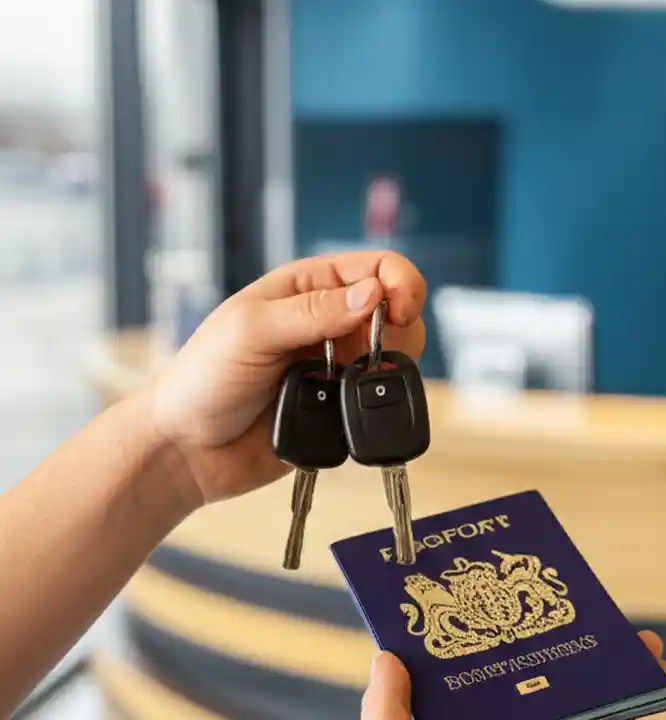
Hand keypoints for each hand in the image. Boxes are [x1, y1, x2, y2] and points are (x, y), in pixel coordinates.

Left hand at [141, 251, 427, 507]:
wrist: (187, 451)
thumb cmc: (201, 379)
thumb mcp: (250, 330)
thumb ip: (313, 310)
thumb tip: (373, 294)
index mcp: (308, 287)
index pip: (378, 267)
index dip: (399, 284)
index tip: (398, 313)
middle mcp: (330, 322)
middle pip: (398, 310)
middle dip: (399, 328)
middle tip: (369, 352)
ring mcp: (338, 365)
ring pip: (396, 356)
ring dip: (386, 368)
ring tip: (349, 382)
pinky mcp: (342, 406)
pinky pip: (379, 400)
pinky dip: (376, 403)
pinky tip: (345, 409)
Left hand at [361, 631, 665, 719]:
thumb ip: (387, 716)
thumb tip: (387, 655)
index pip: (479, 687)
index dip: (496, 646)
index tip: (516, 605)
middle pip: (539, 694)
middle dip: (569, 654)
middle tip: (595, 617)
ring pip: (581, 715)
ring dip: (612, 681)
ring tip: (638, 645)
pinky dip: (628, 716)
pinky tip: (648, 691)